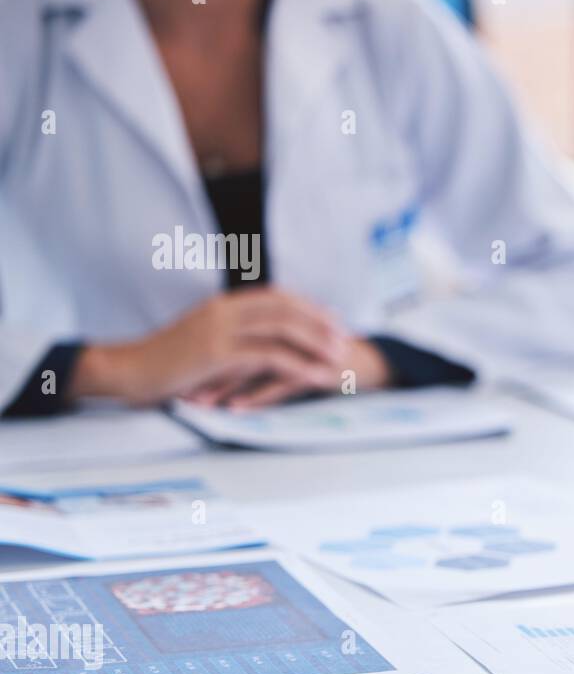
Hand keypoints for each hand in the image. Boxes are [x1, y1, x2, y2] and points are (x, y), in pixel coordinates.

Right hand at [70, 289, 350, 406]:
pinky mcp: (218, 354)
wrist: (127, 371)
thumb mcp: (199, 340)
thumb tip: (255, 342)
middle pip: (285, 309)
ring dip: (315, 344)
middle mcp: (224, 311)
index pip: (275, 296)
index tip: (330, 319)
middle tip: (345, 337)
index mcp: (222, 305)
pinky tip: (316, 377)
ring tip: (339, 359)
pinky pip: (270, 357)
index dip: (306, 307)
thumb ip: (228, 335)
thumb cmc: (162, 363)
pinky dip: (299, 366)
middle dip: (319, 322)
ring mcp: (221, 330)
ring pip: (282, 330)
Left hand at [187, 336, 391, 409]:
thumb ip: (253, 348)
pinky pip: (280, 382)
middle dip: (205, 372)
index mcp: (271, 322)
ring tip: (201, 403)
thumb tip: (215, 363)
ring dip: (224, 386)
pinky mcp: (314, 367)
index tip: (175, 375)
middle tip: (179, 391)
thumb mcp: (283, 350)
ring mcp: (299, 349)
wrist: (362, 361)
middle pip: (234, 349)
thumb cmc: (319, 358)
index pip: (227, 335)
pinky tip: (236, 409)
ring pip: (253, 365)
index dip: (200, 355)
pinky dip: (256, 396)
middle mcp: (282, 332)